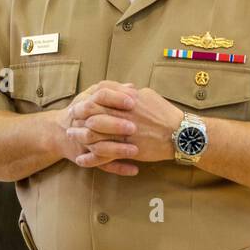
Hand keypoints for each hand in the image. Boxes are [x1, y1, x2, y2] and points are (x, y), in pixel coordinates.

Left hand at [67, 84, 183, 174]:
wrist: (179, 134)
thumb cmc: (166, 114)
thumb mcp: (148, 96)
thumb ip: (131, 93)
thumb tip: (123, 89)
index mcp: (127, 101)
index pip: (100, 97)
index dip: (87, 99)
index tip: (80, 102)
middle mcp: (122, 116)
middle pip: (92, 114)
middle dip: (79, 116)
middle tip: (70, 118)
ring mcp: (123, 134)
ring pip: (94, 135)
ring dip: (80, 136)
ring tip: (72, 137)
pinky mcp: (126, 150)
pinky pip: (104, 155)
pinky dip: (91, 159)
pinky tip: (82, 160)